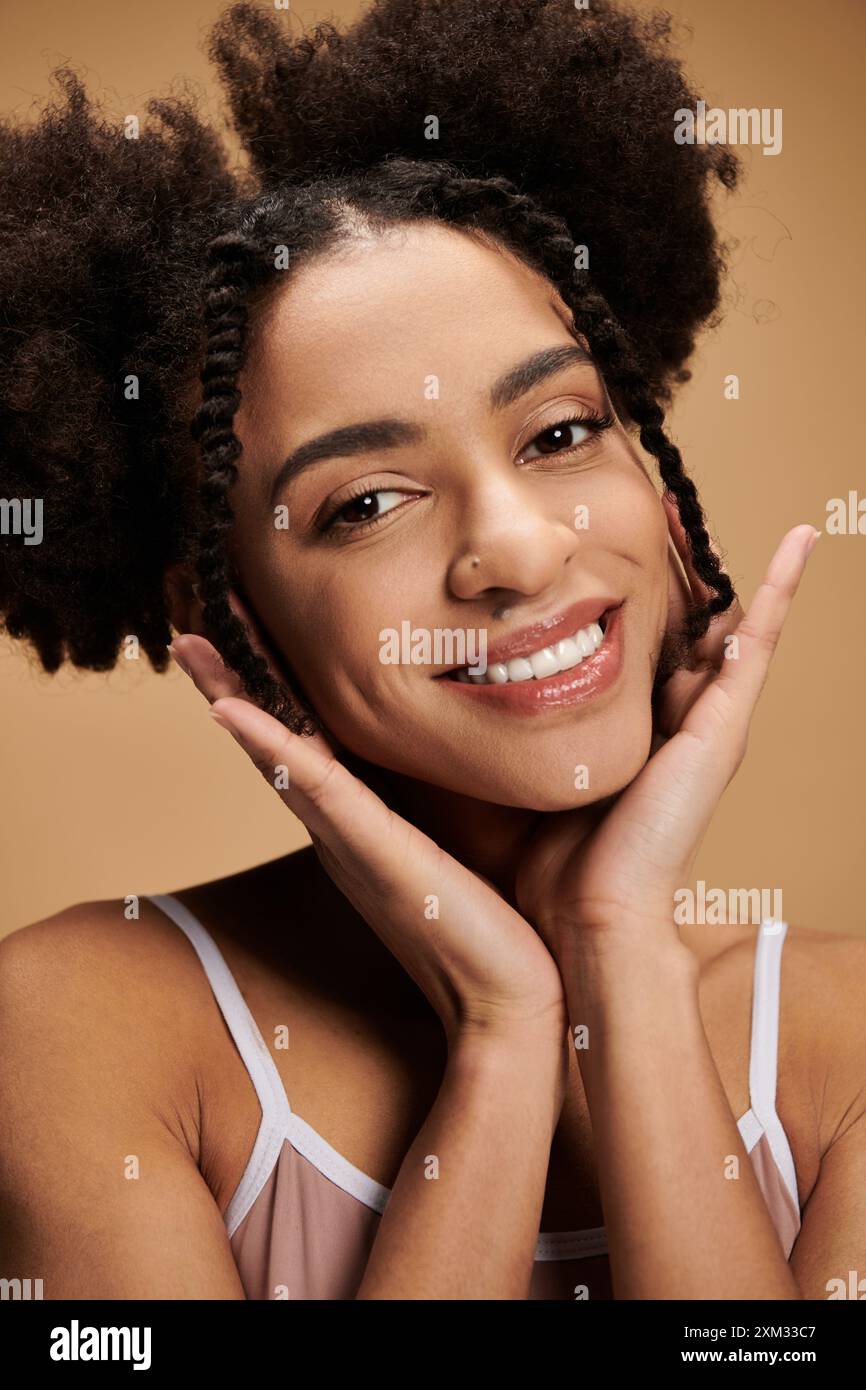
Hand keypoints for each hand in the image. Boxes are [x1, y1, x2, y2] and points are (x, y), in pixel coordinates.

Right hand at [168, 593, 567, 1053]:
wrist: (508, 1002)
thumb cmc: (497, 926)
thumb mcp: (471, 839)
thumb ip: (456, 794)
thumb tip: (478, 744)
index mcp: (361, 819)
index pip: (307, 737)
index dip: (271, 686)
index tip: (242, 629)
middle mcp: (340, 827)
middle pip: (272, 738)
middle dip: (228, 679)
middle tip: (185, 626)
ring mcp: (348, 839)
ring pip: (276, 753)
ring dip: (229, 694)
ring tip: (188, 644)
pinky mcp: (373, 854)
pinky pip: (314, 788)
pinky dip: (268, 745)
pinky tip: (230, 708)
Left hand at [514, 522, 819, 947]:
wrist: (584, 922)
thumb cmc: (538, 867)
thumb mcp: (507, 777)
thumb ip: (486, 732)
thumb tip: (434, 687)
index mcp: (627, 737)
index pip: (633, 650)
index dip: (621, 597)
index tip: (594, 541)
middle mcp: (673, 726)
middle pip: (679, 629)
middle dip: (669, 571)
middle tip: (649, 505)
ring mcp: (706, 726)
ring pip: (720, 625)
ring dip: (713, 565)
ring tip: (692, 503)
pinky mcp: (725, 728)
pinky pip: (760, 643)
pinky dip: (781, 590)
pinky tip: (800, 540)